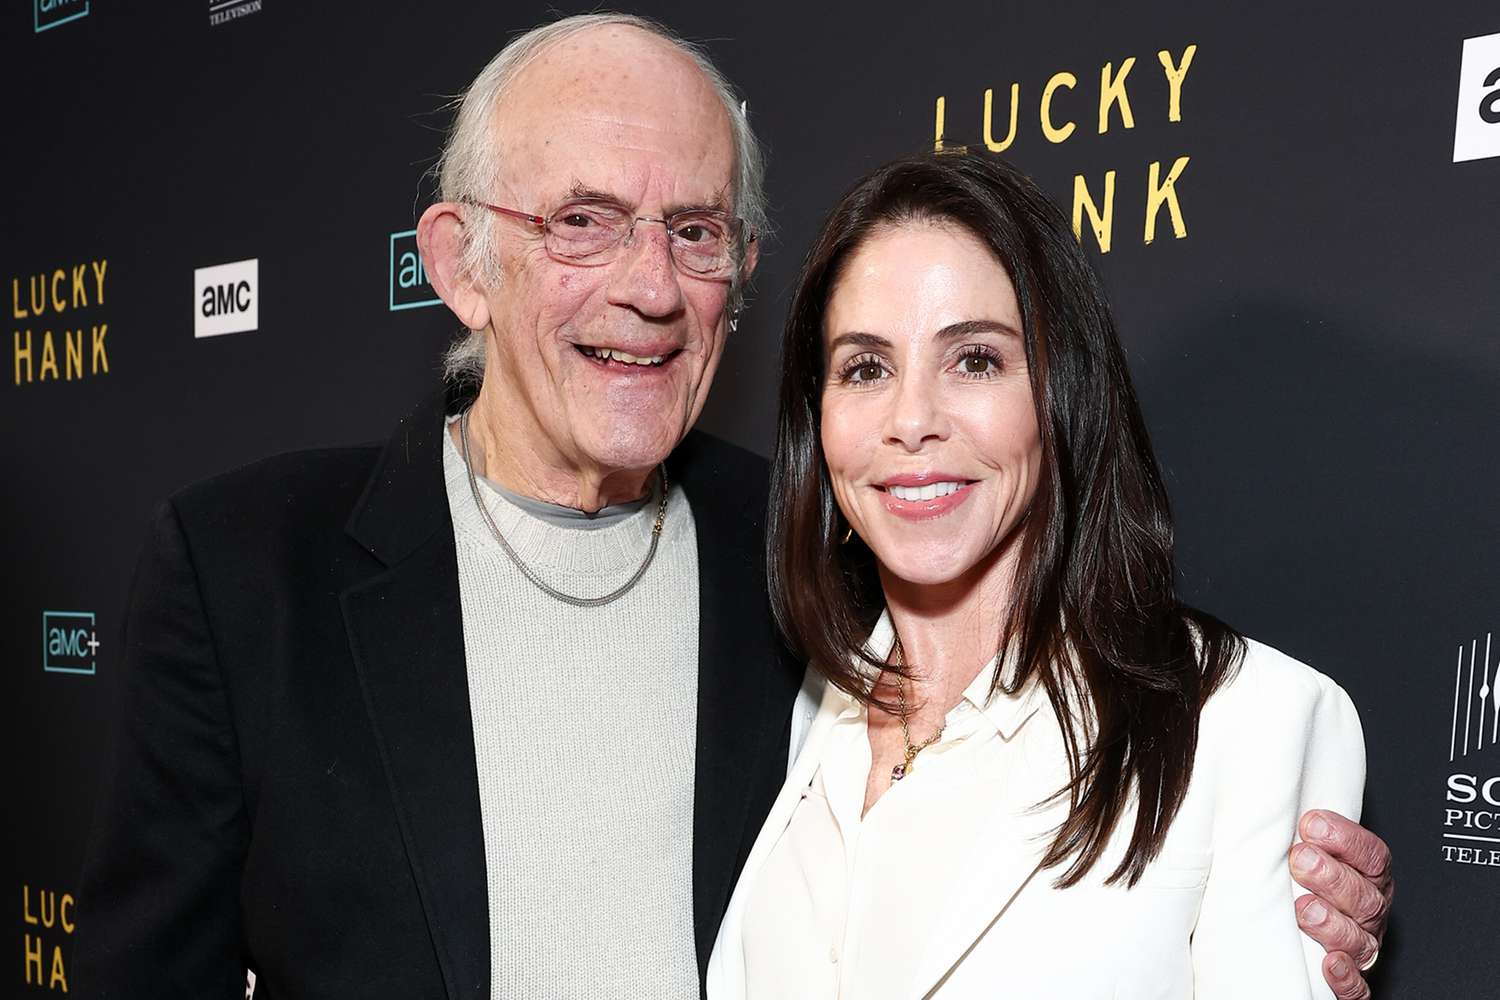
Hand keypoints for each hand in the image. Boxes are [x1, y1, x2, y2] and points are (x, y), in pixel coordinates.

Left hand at [1289, 810, 1391, 998]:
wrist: (1300, 932)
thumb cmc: (1299, 882)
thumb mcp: (1307, 853)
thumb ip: (1303, 837)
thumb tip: (1277, 809)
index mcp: (1366, 877)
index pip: (1371, 855)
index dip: (1345, 839)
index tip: (1312, 826)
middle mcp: (1368, 912)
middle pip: (1365, 896)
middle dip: (1332, 877)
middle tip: (1301, 861)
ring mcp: (1361, 946)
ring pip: (1360, 940)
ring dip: (1333, 924)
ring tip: (1305, 909)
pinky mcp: (1351, 981)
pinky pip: (1357, 987)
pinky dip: (1346, 977)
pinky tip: (1330, 963)